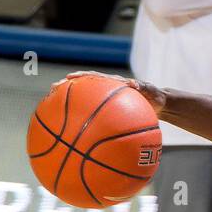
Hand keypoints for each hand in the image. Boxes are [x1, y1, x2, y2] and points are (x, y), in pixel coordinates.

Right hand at [53, 72, 167, 115]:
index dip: (82, 77)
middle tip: (53, 90)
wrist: (158, 105)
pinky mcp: (108, 114)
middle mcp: (105, 92)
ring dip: (69, 105)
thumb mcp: (152, 92)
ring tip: (53, 109)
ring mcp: (105, 103)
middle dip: (67, 88)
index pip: (94, 77)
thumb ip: (144, 88)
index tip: (69, 78)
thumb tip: (135, 84)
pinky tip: (72, 134)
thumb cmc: (155, 97)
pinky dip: (83, 123)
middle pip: (82, 88)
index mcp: (113, 84)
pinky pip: (93, 117)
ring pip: (84, 102)